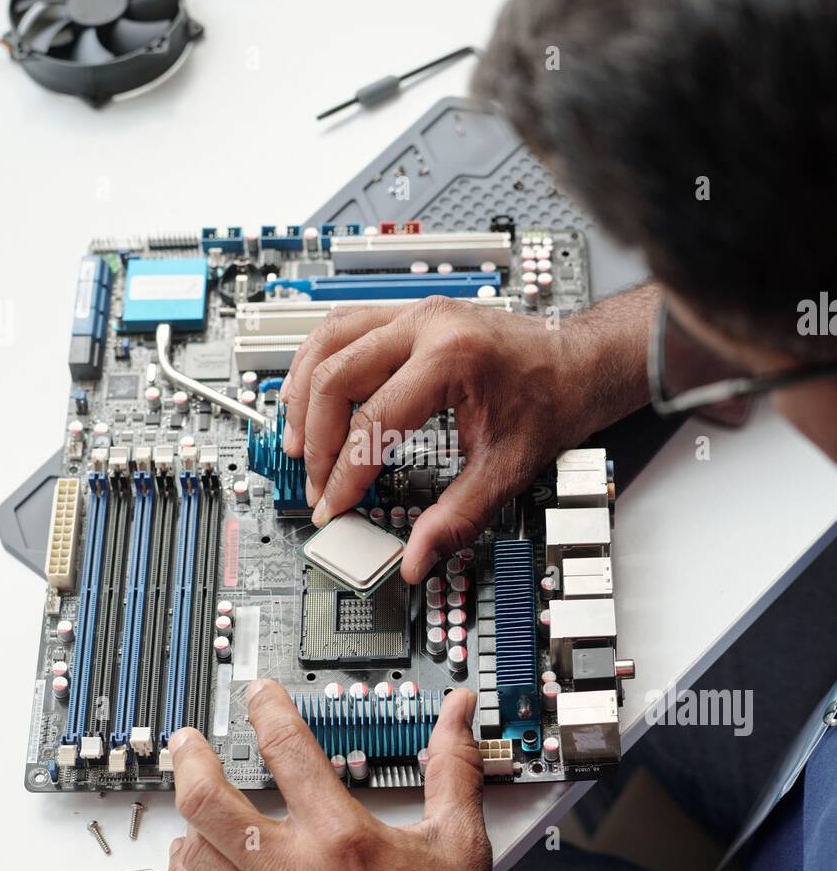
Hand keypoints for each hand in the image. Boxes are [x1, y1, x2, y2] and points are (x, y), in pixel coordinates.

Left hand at [166, 680, 581, 870]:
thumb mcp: (460, 842)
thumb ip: (451, 767)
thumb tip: (457, 714)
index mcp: (345, 837)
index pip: (286, 749)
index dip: (266, 709)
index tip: (259, 696)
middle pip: (208, 801)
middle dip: (190, 760)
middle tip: (188, 743)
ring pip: (196, 854)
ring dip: (187, 819)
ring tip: (192, 800)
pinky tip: (193, 861)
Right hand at [280, 288, 654, 581]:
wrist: (577, 364)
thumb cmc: (551, 403)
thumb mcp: (507, 469)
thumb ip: (458, 518)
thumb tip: (416, 558)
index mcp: (452, 358)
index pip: (373, 423)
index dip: (344, 475)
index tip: (332, 507)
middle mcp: (426, 324)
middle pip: (336, 377)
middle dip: (315, 439)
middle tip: (313, 483)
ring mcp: (414, 312)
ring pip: (328, 342)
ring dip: (302, 394)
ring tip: (293, 442)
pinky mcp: (408, 313)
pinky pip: (342, 328)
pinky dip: (316, 362)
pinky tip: (306, 394)